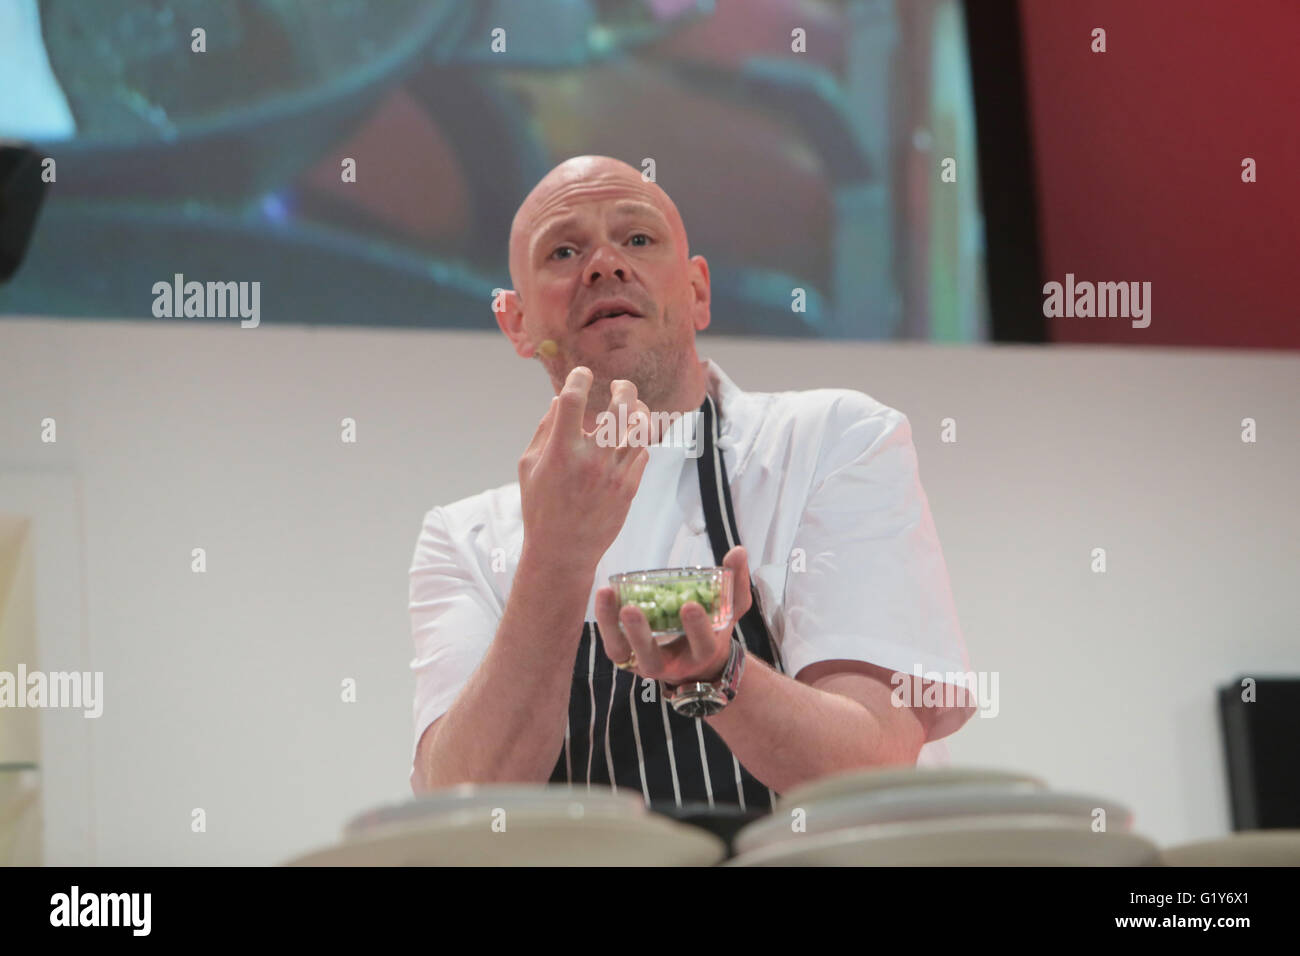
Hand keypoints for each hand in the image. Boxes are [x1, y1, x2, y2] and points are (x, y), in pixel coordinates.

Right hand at [518, 366, 651, 573]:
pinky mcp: (630, 488)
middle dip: (624, 388)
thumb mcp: (529, 466)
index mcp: (560, 452)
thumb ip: (545, 430)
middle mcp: (591, 460)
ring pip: (641, 428)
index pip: (572, 399)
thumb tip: (559, 400)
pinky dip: (636, 443)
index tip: (582, 375)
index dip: (579, 378)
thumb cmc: (541, 508)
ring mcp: (614, 474)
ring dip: (637, 413)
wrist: (563, 552)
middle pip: (621, 407)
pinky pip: (643, 453)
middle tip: (619, 388)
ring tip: (630, 411)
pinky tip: (626, 444)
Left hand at [595, 545, 753, 686]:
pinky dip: (605, 622)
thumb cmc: (712, 631)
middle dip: (641, 635)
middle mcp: (672, 666)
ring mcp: (645, 665)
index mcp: (702, 654)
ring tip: (606, 595)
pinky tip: (604, 596)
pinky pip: (612, 645)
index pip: (701, 644)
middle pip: (652, 659)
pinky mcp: (627, 659)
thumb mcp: (730, 610)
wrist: (696, 665)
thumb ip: (736, 583)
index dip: (696, 628)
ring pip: (624, 653)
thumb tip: (738, 551)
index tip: (689, 605)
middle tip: (631, 609)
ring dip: (612, 627)